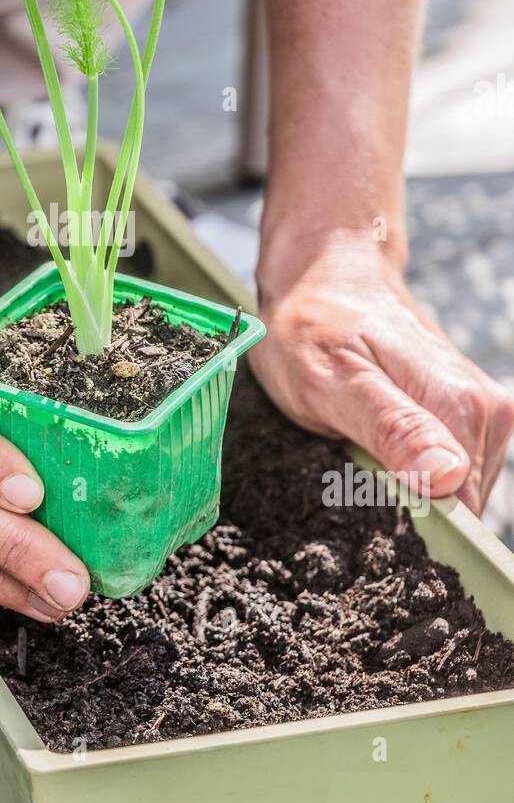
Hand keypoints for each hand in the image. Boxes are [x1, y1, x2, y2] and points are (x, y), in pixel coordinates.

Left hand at [252, 231, 513, 513]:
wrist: (325, 275)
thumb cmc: (314, 326)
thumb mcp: (333, 382)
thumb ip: (391, 428)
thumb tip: (446, 477)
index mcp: (463, 406)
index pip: (461, 513)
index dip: (411, 526)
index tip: (362, 507)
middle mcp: (487, 410)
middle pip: (460, 506)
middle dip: (406, 507)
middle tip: (348, 471)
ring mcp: (481, 412)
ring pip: (453, 492)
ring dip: (405, 488)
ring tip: (357, 453)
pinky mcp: (467, 414)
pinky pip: (447, 469)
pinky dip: (408, 470)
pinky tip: (374, 448)